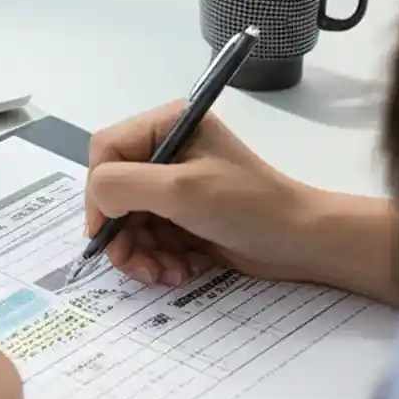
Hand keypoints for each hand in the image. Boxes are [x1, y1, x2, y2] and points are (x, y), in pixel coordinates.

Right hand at [84, 101, 314, 286]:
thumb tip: (96, 202)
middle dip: (123, 233)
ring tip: (165, 273)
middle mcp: (166, 148)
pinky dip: (158, 258)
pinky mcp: (182, 214)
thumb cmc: (246, 206)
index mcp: (166, 125)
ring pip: (128, 220)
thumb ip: (122, 185)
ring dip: (141, 253)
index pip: (105, 152)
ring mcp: (174, 183)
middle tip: (139, 265)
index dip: (99, 193)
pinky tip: (180, 270)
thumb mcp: (179, 190)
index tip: (106, 232)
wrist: (301, 242)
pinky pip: (149, 237)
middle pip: (113, 192)